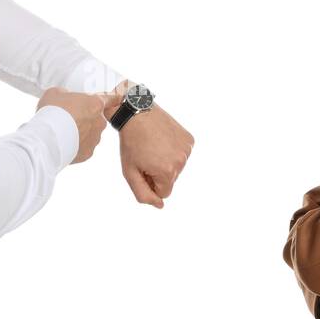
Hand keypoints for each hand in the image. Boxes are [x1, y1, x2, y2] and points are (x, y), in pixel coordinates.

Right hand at [37, 86, 125, 162]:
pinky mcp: (88, 152)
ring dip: (80, 132)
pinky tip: (64, 143)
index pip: (111, 99)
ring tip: (63, 132)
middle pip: (95, 118)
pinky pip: (84, 146)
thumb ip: (66, 95)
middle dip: (85, 117)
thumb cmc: (52, 112)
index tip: (119, 97)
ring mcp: (95, 138)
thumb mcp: (56, 93)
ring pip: (90, 133)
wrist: (47, 138)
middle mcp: (99, 122)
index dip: (113, 98)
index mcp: (95, 104)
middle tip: (68, 118)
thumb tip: (66, 99)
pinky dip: (76, 145)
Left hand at [114, 92, 193, 207]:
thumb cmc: (131, 143)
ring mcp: (187, 150)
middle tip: (146, 155)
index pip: (163, 193)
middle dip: (158, 173)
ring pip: (176, 168)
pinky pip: (181, 154)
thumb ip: (143, 194)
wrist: (137, 112)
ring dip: (166, 162)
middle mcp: (181, 161)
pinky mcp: (189, 140)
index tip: (142, 168)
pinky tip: (162, 140)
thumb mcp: (130, 172)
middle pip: (170, 180)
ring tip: (153, 146)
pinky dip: (173, 151)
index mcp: (167, 172)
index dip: (150, 182)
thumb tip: (160, 206)